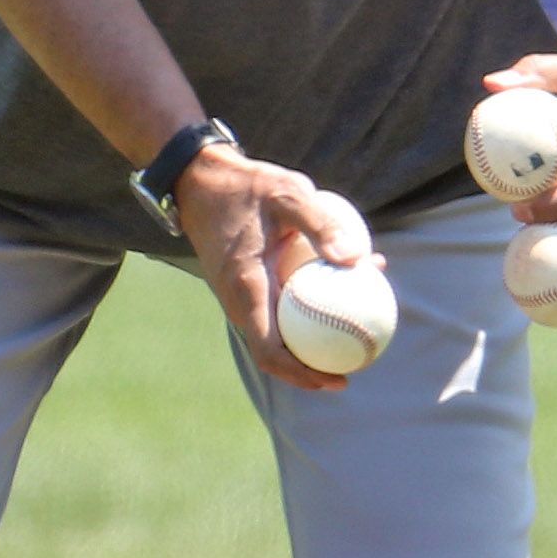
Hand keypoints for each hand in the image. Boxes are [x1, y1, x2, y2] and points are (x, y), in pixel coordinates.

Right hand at [176, 143, 381, 390]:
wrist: (200, 178)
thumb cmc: (247, 185)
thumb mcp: (288, 193)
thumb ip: (322, 224)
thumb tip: (357, 258)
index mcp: (245, 288)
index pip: (271, 351)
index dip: (303, 374)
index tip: (338, 379)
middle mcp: (238, 299)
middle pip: (275, 352)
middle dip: (311, 368)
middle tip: (353, 368)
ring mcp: (238, 293)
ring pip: (276, 332)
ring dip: (309, 341)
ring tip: (350, 340)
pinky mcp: (243, 283)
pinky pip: (275, 309)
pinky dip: (304, 312)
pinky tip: (340, 293)